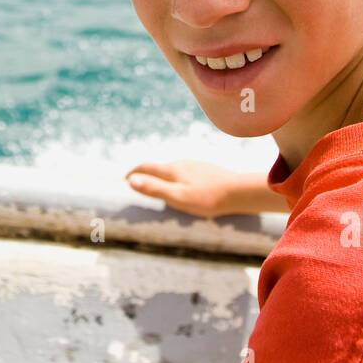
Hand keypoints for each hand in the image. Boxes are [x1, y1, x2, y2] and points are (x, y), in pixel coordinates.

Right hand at [125, 159, 275, 217]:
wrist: (238, 191)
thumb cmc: (207, 198)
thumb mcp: (177, 197)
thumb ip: (155, 189)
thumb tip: (131, 180)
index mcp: (172, 170)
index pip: (146, 167)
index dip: (133, 173)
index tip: (124, 180)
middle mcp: (182, 163)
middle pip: (158, 167)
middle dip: (145, 174)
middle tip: (137, 183)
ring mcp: (195, 165)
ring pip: (173, 170)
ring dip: (161, 176)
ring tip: (159, 187)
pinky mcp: (206, 170)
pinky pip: (185, 172)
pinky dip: (176, 178)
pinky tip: (183, 188)